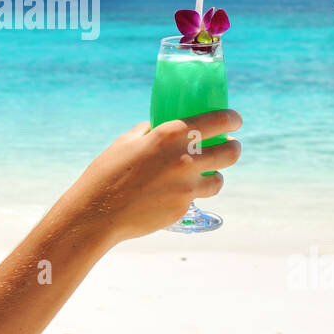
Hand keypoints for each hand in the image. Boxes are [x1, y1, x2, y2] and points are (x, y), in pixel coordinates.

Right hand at [50, 109, 242, 246]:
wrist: (97, 214)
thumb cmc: (106, 173)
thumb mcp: (125, 142)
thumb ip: (147, 131)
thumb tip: (156, 126)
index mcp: (171, 134)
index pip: (218, 121)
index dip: (232, 119)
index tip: (235, 120)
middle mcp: (185, 159)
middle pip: (230, 152)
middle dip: (234, 148)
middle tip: (230, 146)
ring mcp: (187, 187)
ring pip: (219, 180)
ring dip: (217, 175)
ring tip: (209, 173)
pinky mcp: (183, 208)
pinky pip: (197, 198)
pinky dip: (192, 194)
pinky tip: (179, 192)